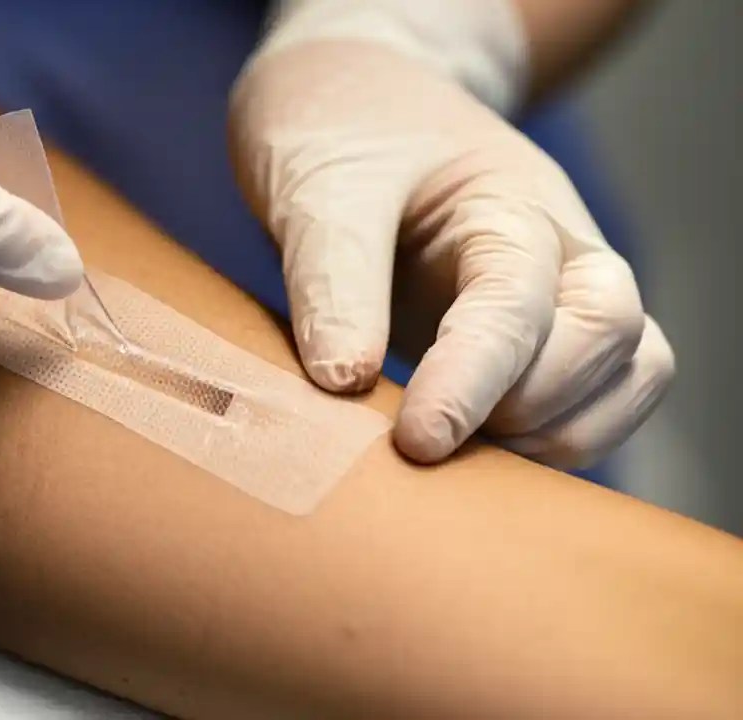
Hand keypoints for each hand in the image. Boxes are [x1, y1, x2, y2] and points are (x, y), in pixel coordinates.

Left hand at [230, 16, 673, 466]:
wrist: (356, 102)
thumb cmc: (342, 133)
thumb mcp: (319, 187)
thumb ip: (333, 279)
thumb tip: (345, 384)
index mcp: (508, 202)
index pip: (518, 303)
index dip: (472, 383)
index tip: (415, 442)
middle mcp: (556, 249)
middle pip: (612, 339)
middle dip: (533, 409)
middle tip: (428, 444)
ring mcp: (557, 293)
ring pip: (627, 377)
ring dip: (557, 438)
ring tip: (456, 459)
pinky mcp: (537, 336)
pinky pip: (591, 400)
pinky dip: (549, 443)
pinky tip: (471, 456)